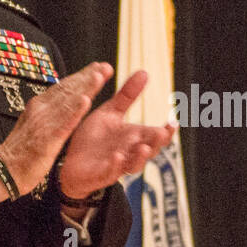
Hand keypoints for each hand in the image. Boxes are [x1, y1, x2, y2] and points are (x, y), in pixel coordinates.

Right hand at [0, 62, 111, 194]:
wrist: (4, 170)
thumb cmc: (21, 152)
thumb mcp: (35, 125)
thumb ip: (47, 113)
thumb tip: (59, 101)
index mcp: (39, 106)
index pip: (63, 87)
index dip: (81, 76)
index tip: (96, 67)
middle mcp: (41, 110)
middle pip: (68, 89)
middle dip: (87, 76)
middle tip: (105, 66)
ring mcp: (44, 123)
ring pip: (68, 101)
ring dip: (85, 87)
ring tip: (100, 75)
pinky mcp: (47, 139)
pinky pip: (64, 122)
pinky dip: (75, 111)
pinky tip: (86, 101)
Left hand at [57, 69, 174, 198]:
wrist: (71, 162)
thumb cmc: (94, 138)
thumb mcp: (110, 112)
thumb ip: (127, 95)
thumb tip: (144, 71)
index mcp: (135, 137)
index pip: (156, 135)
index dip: (167, 131)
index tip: (174, 122)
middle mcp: (130, 152)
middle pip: (150, 150)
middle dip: (157, 143)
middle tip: (163, 133)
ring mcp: (118, 165)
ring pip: (135, 164)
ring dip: (140, 157)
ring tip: (143, 148)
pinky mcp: (102, 174)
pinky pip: (111, 172)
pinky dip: (115, 165)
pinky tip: (117, 156)